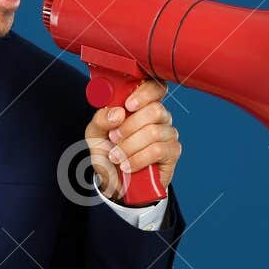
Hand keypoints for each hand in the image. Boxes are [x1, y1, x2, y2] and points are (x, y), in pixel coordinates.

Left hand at [85, 78, 180, 204]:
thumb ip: (101, 119)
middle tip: (114, 139)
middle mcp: (159, 116)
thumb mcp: (95, 134)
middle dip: (129, 127)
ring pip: (154, 132)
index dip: (145, 93)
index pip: (155, 87)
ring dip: (130, 146)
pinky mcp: (173, 152)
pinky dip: (138, 159)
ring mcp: (168, 133)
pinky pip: (158, 150)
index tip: (128, 105)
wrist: (114, 180)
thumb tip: (118, 113)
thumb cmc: (108, 152)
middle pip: (155, 110)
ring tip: (116, 157)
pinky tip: (128, 165)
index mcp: (142, 105)